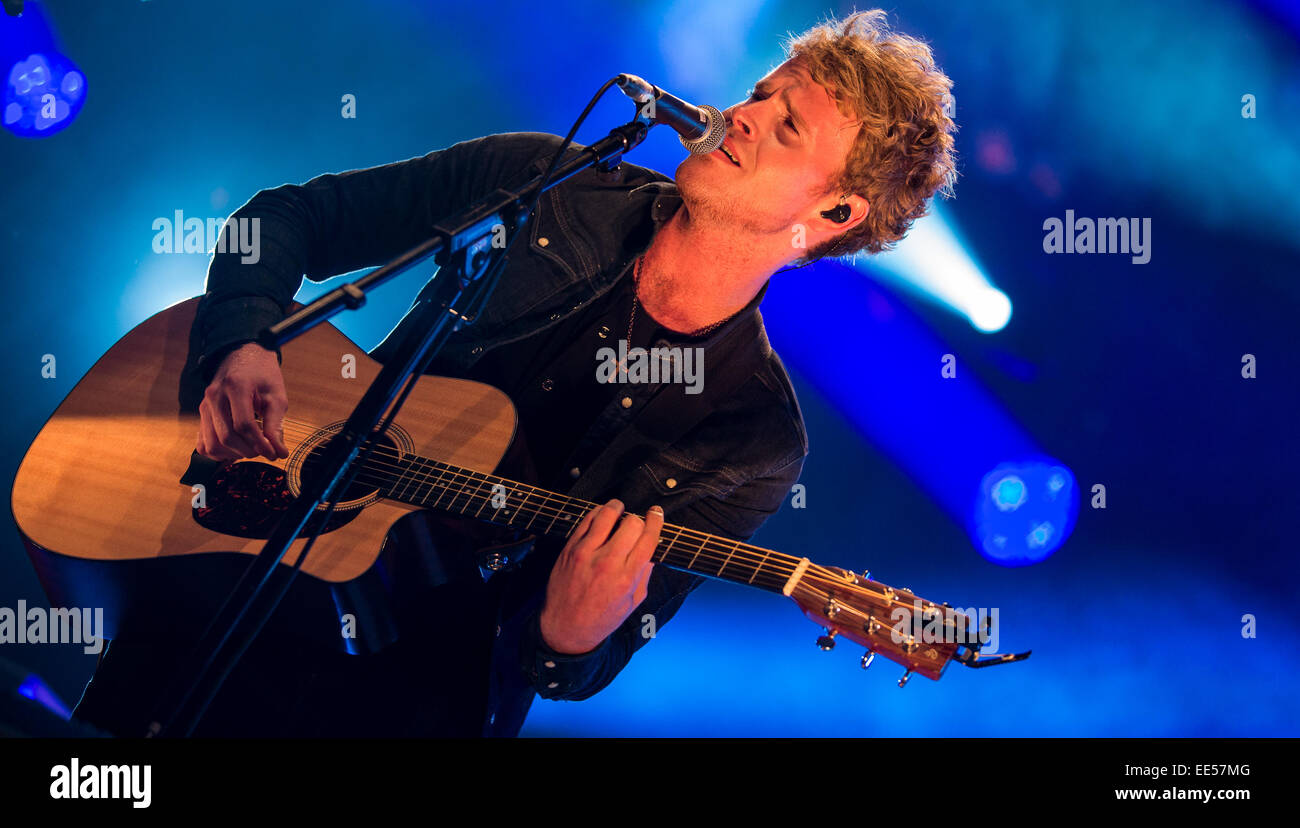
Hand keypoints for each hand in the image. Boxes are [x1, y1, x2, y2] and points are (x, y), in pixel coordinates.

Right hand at [196, 342, 289, 460]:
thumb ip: (276, 424)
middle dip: (249, 450)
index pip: (244, 425)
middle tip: (265, 450)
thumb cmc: (262, 374)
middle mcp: (214, 397)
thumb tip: (279, 451)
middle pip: (227, 437)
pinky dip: (219, 452)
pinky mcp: (202, 414)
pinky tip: (235, 449)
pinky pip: (202, 443)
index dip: (260, 444)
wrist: (242, 355)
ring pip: (212, 444)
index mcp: (234, 387)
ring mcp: (204, 406)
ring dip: (234, 454)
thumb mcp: (276, 395)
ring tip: (251, 448)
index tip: (275, 453)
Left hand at [539, 499, 661, 654]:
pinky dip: (598, 513)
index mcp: (627, 577)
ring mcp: (586, 553)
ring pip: (608, 514)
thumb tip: (652, 551)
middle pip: (632, 523)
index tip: (657, 513)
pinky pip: (587, 519)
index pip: (648, 538)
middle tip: (636, 525)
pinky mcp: (570, 549)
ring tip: (619, 510)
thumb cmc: (602, 618)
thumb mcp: (633, 602)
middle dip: (638, 521)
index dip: (656, 521)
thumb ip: (645, 574)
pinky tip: (602, 516)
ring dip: (617, 508)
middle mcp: (608, 562)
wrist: (567, 627)